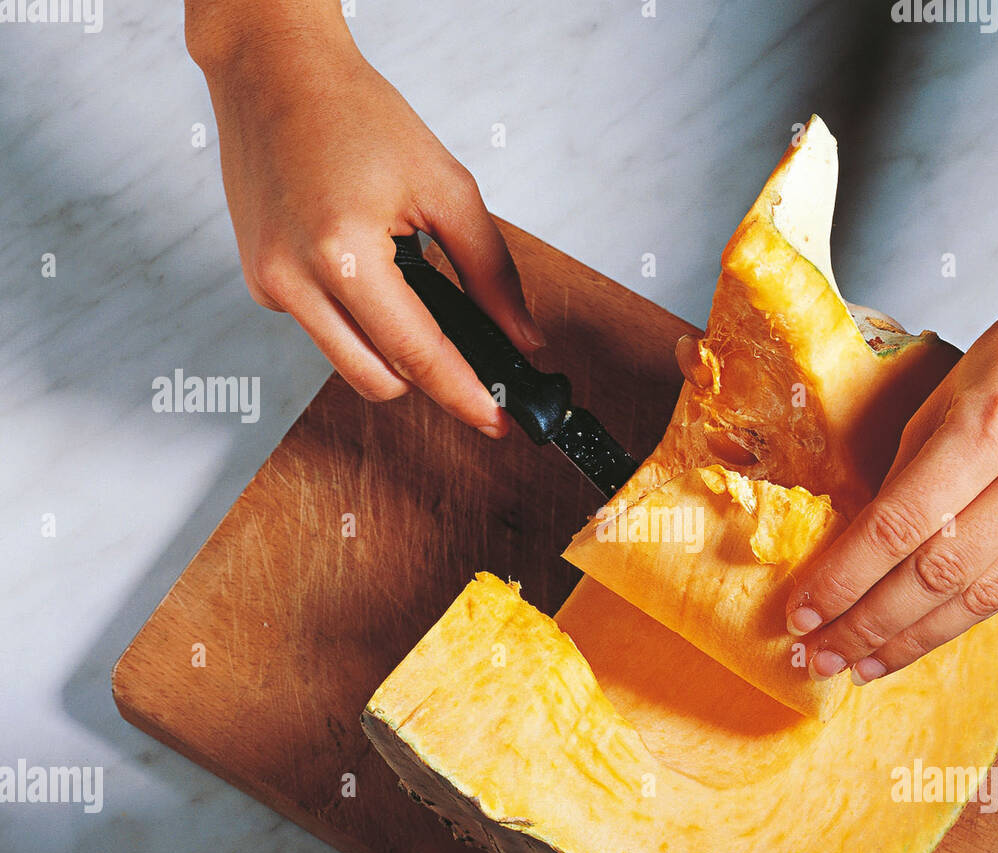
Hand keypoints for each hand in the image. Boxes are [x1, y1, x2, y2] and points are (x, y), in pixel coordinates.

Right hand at [202, 32, 542, 433]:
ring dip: (389, 350)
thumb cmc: (354, 113)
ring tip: (410, 292)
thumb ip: (491, 271)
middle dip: (426, 379)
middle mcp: (296, 279)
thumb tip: (522, 335)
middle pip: (379, 381)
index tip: (497, 422)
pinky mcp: (259, 282)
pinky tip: (364, 268)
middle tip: (467, 361)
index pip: (418, 355)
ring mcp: (270, 285)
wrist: (274, 71)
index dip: (464, 396)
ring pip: (348, 364)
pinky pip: (322, 329)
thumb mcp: (446, 187)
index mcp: (344, 254)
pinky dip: (355, 318)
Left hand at [786, 267, 997, 683]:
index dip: (845, 578)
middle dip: (870, 624)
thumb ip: (908, 471)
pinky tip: (927, 633)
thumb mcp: (950, 391)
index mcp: (995, 421)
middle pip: (939, 573)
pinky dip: (969, 613)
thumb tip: (858, 553)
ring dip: (915, 638)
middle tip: (820, 658)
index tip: (802, 614)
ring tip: (864, 664)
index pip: (899, 524)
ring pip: (983, 596)